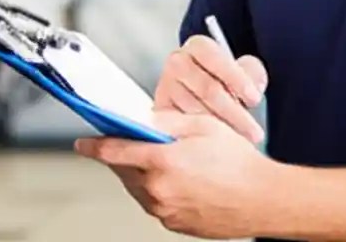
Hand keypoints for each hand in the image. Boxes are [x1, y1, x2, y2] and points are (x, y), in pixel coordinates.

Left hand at [75, 111, 278, 238]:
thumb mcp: (203, 127)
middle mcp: (159, 191)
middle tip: (133, 145)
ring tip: (165, 162)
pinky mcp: (174, 225)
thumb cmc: (239, 163)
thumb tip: (141, 121)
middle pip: (124, 172)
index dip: (94, 146)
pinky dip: (157, 191)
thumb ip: (166, 123)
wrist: (263, 199)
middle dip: (123, 158)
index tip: (82, 144)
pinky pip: (155, 205)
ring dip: (140, 175)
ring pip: (138, 190)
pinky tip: (178, 180)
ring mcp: (166, 211)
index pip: (114, 153)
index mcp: (163, 163)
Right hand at [153, 35, 267, 143]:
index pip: (216, 58)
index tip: (254, 99)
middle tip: (253, 130)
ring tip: (238, 138)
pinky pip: (182, 126)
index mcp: (199, 46)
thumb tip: (255, 84)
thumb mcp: (241, 70)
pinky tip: (216, 142)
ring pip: (196, 110)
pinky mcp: (160, 110)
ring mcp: (166, 86)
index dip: (237, 80)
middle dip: (235, 112)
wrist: (198, 93)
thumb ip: (252, 72)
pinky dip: (201, 136)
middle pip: (208, 89)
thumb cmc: (222, 81)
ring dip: (220, 127)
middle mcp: (178, 62)